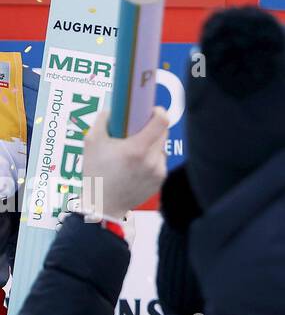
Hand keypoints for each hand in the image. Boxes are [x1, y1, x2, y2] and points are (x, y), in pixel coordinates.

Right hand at [80, 105, 168, 221]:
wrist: (101, 206)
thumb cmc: (95, 173)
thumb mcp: (91, 143)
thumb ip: (103, 120)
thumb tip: (113, 108)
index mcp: (137, 149)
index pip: (162, 121)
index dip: (158, 111)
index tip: (150, 110)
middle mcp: (152, 159)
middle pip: (163, 132)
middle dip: (153, 127)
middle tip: (138, 128)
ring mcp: (158, 171)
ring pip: (162, 147)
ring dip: (152, 144)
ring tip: (133, 151)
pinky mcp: (160, 180)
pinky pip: (160, 161)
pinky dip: (152, 159)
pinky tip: (136, 165)